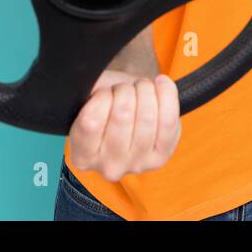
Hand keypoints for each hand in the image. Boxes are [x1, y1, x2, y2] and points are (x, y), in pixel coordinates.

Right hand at [67, 69, 181, 181]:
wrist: (127, 117)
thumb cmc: (105, 106)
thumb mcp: (88, 98)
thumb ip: (90, 95)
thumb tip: (105, 89)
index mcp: (83, 156)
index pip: (91, 122)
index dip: (102, 96)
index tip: (105, 91)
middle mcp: (109, 167)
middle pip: (122, 115)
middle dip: (125, 89)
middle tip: (124, 87)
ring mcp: (137, 164)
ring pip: (147, 116)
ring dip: (145, 90)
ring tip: (141, 87)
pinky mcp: (161, 156)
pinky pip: (169, 121)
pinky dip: (167, 94)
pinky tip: (160, 85)